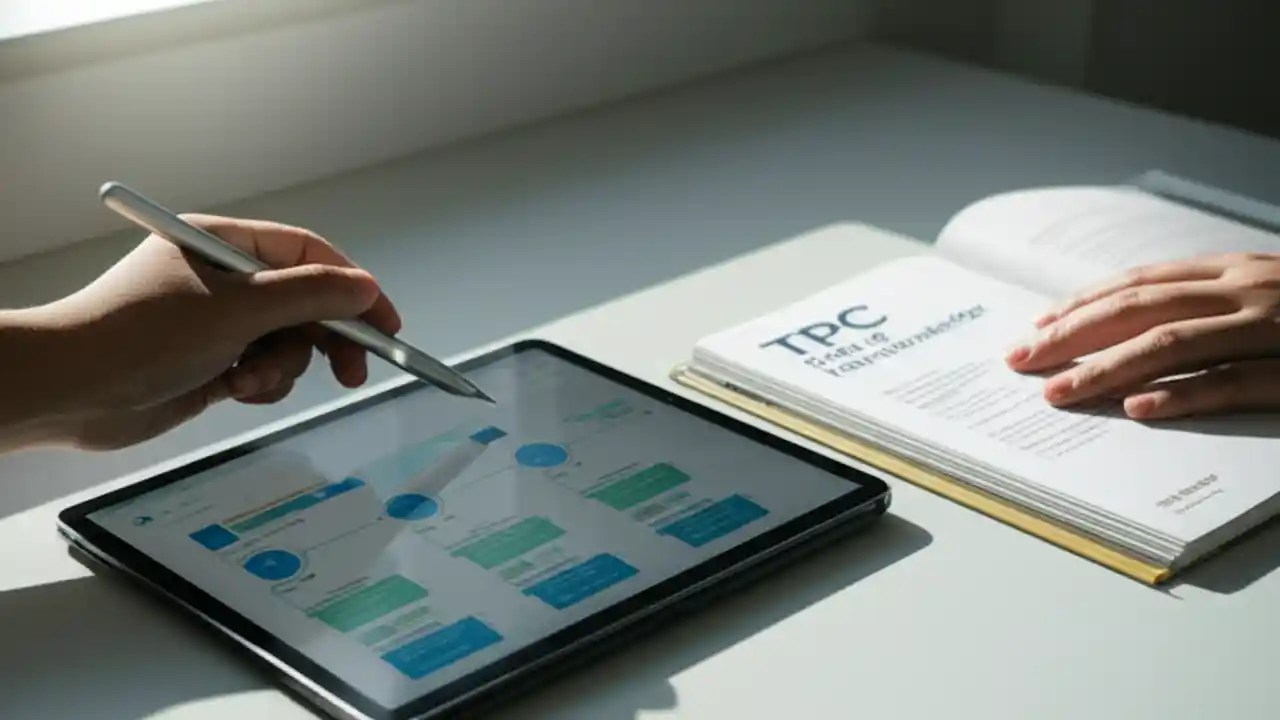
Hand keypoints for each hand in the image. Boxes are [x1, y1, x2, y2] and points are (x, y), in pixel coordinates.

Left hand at [32, 214, 400, 448]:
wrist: (70, 390)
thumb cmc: (139, 335)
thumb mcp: (238, 310)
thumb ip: (310, 296)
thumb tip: (364, 288)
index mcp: (224, 244)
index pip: (309, 255)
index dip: (353, 287)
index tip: (384, 323)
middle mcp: (225, 279)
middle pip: (306, 302)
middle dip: (328, 339)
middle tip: (354, 371)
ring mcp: (219, 323)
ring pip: (288, 343)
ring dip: (281, 367)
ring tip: (248, 380)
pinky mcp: (212, 362)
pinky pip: (264, 370)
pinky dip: (260, 384)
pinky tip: (232, 391)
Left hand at [1005, 252, 1279, 419]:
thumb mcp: (1274, 293)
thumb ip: (1215, 303)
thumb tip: (1141, 328)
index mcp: (1237, 271)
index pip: (1143, 284)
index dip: (1084, 304)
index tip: (1038, 326)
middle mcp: (1247, 291)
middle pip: (1140, 309)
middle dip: (1072, 334)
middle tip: (1022, 358)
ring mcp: (1270, 328)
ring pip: (1170, 343)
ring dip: (1105, 367)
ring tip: (1058, 390)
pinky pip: (1228, 382)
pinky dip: (1178, 394)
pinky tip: (1134, 406)